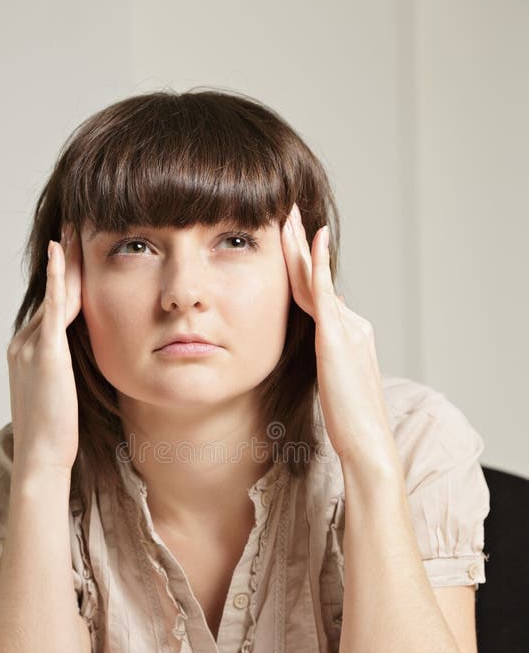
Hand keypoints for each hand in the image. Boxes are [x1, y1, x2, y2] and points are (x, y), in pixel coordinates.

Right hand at [6, 223, 82, 476]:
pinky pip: (53, 309)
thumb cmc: (59, 433)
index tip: (79, 250)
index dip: (66, 276)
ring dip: (67, 261)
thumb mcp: (67, 391)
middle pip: (53, 293)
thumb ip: (74, 368)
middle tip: (77, 223)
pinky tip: (62, 254)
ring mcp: (31, 346)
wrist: (43, 456)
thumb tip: (97, 356)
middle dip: (67, 259)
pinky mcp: (46, 354)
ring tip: (76, 228)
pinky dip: (57, 279)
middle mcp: (25, 343)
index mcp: (29, 351)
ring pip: (55, 295)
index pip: (53, 306)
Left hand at [281, 203, 395, 467]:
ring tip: (288, 215)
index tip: (289, 242)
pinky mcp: (339, 338)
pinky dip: (318, 264)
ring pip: (317, 279)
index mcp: (348, 334)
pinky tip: (312, 239)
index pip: (317, 293)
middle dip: (301, 244)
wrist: (366, 441)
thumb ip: (330, 353)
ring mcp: (348, 328)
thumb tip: (323, 331)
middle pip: (316, 278)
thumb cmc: (349, 421)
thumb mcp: (335, 382)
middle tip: (287, 212)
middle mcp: (352, 324)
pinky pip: (325, 294)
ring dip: (302, 245)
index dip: (302, 266)